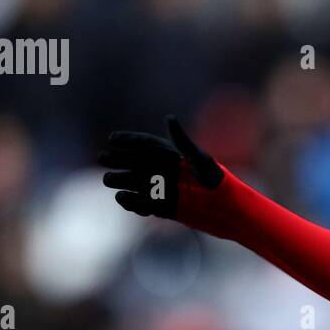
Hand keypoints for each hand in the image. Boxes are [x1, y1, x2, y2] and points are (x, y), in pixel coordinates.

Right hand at [98, 115, 222, 218]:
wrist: (226, 210)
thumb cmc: (217, 181)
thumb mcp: (200, 160)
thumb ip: (183, 142)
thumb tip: (169, 118)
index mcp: (173, 156)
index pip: (146, 145)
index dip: (128, 140)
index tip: (112, 138)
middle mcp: (166, 172)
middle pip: (136, 163)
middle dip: (118, 160)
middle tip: (102, 158)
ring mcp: (164, 190)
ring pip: (136, 183)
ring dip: (121, 181)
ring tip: (108, 180)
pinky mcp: (164, 208)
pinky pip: (143, 204)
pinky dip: (133, 203)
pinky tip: (123, 199)